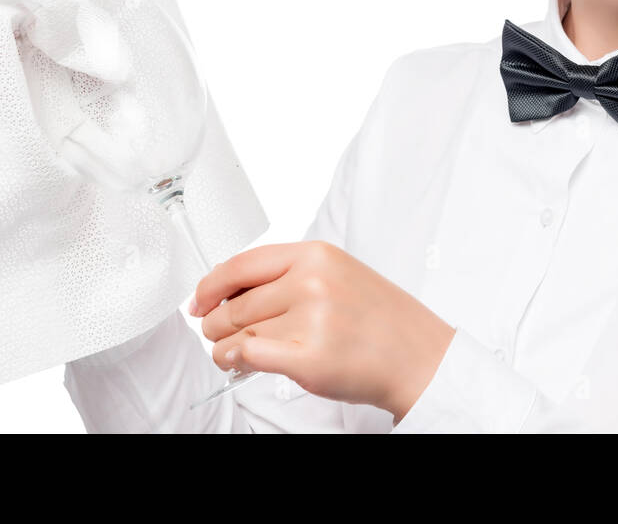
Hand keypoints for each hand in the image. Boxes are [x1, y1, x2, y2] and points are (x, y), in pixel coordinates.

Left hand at [189, 240, 454, 422]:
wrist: (418, 356)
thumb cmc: (380, 319)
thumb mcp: (338, 274)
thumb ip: (290, 275)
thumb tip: (230, 289)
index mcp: (317, 255)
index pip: (242, 264)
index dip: (211, 285)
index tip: (199, 299)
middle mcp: (313, 282)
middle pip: (236, 302)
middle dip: (216, 321)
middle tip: (216, 331)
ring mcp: (311, 320)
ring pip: (238, 332)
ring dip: (224, 345)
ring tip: (230, 351)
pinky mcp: (308, 358)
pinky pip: (248, 355)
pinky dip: (234, 360)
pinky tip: (238, 362)